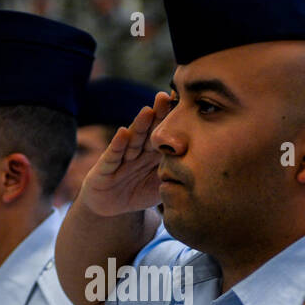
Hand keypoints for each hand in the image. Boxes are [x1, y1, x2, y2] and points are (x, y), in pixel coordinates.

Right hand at [76, 92, 172, 216]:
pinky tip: (123, 132)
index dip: (172, 122)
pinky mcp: (105, 167)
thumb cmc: (137, 193)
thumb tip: (200, 171)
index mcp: (153, 154)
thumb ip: (174, 178)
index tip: (183, 105)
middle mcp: (137, 152)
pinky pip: (113, 155)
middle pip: (149, 132)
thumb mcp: (159, 187)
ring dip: (139, 125)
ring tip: (148, 110)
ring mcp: (121, 158)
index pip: (164, 136)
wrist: (108, 207)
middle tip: (166, 97)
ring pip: (133, 140)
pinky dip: (118, 144)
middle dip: (157, 115)